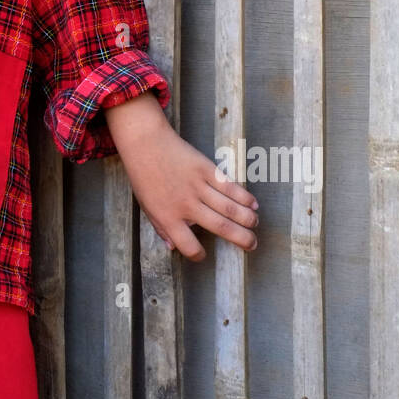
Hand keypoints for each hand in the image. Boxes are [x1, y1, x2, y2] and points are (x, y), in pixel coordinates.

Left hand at [103, 91, 258, 259]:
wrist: (145, 142)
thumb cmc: (143, 175)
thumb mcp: (145, 206)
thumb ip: (160, 228)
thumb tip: (172, 246)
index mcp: (167, 217)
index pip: (188, 245)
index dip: (198, 255)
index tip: (203, 255)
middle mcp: (185, 205)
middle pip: (221, 227)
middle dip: (241, 238)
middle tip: (252, 245)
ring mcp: (197, 186)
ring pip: (230, 208)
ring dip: (247, 218)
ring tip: (255, 225)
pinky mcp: (205, 169)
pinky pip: (229, 186)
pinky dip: (244, 196)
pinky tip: (253, 204)